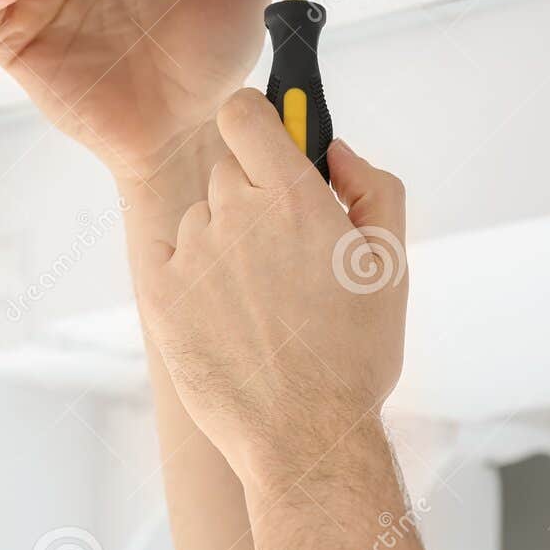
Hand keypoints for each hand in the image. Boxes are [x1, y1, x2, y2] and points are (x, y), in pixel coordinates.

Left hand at [134, 89, 408, 490]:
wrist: (303, 437)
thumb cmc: (354, 354)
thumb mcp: (391, 263)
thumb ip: (371, 186)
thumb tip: (333, 147)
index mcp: (293, 197)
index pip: (244, 113)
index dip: (254, 120)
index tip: (263, 138)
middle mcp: (235, 214)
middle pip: (228, 174)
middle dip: (252, 200)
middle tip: (284, 258)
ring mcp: (191, 253)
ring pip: (201, 221)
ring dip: (223, 245)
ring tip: (259, 306)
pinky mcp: (158, 292)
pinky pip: (169, 256)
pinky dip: (190, 275)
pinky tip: (222, 316)